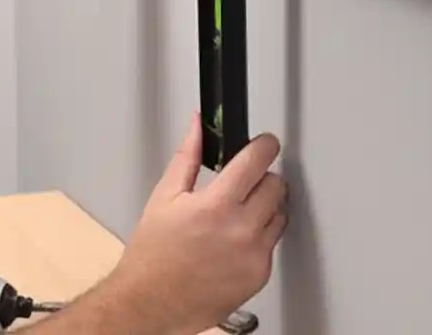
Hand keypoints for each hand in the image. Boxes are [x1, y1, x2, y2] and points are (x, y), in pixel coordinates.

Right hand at [105, 114, 287, 334]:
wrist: (150, 303)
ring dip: (265, 207)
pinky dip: (260, 238)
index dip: (264, 145)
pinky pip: (273, 244)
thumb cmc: (153, 256)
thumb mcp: (164, 197)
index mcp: (216, 205)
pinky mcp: (260, 275)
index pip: (257, 160)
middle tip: (242, 184)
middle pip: (276, 185)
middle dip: (262, 178)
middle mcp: (240, 230)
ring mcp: (254, 255)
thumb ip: (186, 157)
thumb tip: (197, 127)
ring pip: (280, 214)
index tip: (265, 144)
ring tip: (236, 215)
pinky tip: (236, 241)